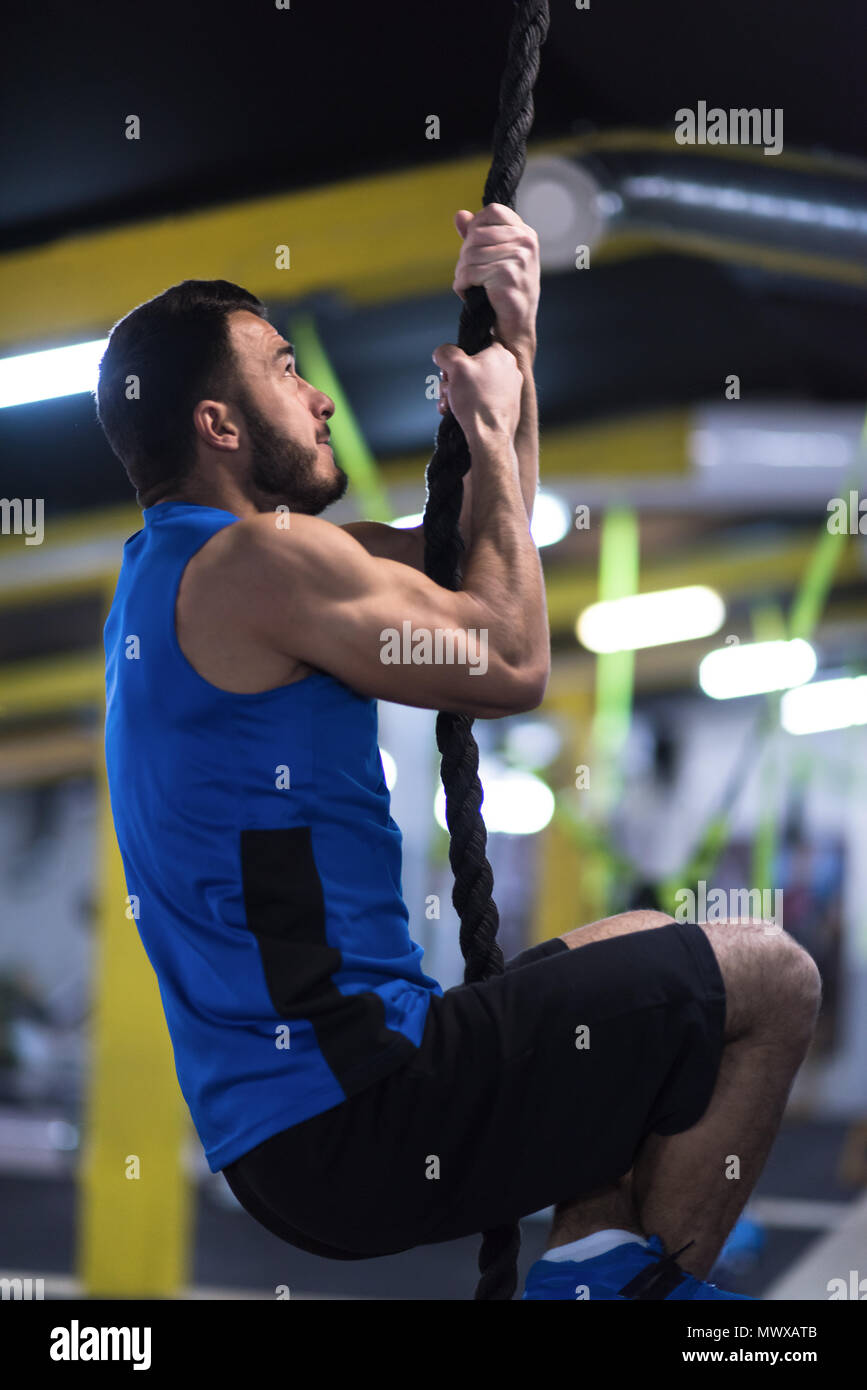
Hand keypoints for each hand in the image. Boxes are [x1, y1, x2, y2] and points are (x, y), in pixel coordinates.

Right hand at [432, 340, 522, 441]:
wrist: (490, 438)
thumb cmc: (476, 401)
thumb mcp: (456, 367)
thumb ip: (446, 353)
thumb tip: (442, 353)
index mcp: (502, 354)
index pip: (474, 344)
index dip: (456, 357)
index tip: (449, 371)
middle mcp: (509, 369)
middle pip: (471, 366)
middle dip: (453, 379)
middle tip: (447, 389)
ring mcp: (509, 390)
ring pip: (474, 384)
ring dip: (456, 393)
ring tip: (449, 404)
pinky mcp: (505, 407)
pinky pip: (481, 400)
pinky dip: (467, 405)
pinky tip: (457, 413)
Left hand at [452, 204, 539, 351]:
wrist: (516, 327)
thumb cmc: (506, 292)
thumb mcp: (495, 258)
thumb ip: (477, 234)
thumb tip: (459, 215)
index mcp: (525, 233)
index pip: (492, 212)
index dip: (475, 227)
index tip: (472, 248)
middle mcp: (525, 242)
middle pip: (476, 234)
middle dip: (464, 255)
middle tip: (467, 274)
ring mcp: (518, 257)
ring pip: (470, 254)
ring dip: (461, 272)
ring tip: (467, 285)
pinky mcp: (507, 275)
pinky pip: (469, 272)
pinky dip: (462, 285)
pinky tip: (467, 295)